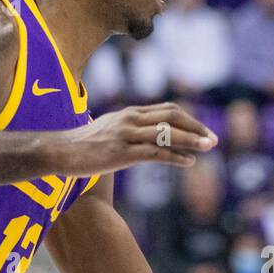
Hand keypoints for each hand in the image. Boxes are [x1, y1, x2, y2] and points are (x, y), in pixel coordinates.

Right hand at [60, 102, 216, 174]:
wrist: (59, 151)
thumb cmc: (84, 145)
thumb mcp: (110, 130)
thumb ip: (130, 129)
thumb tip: (148, 137)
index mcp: (130, 113)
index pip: (167, 110)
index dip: (189, 119)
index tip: (204, 130)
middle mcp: (131, 119)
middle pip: (172, 116)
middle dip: (196, 126)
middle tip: (213, 139)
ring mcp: (127, 135)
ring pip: (167, 133)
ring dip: (192, 140)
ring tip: (209, 147)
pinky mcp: (122, 153)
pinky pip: (156, 153)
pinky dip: (176, 156)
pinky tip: (189, 162)